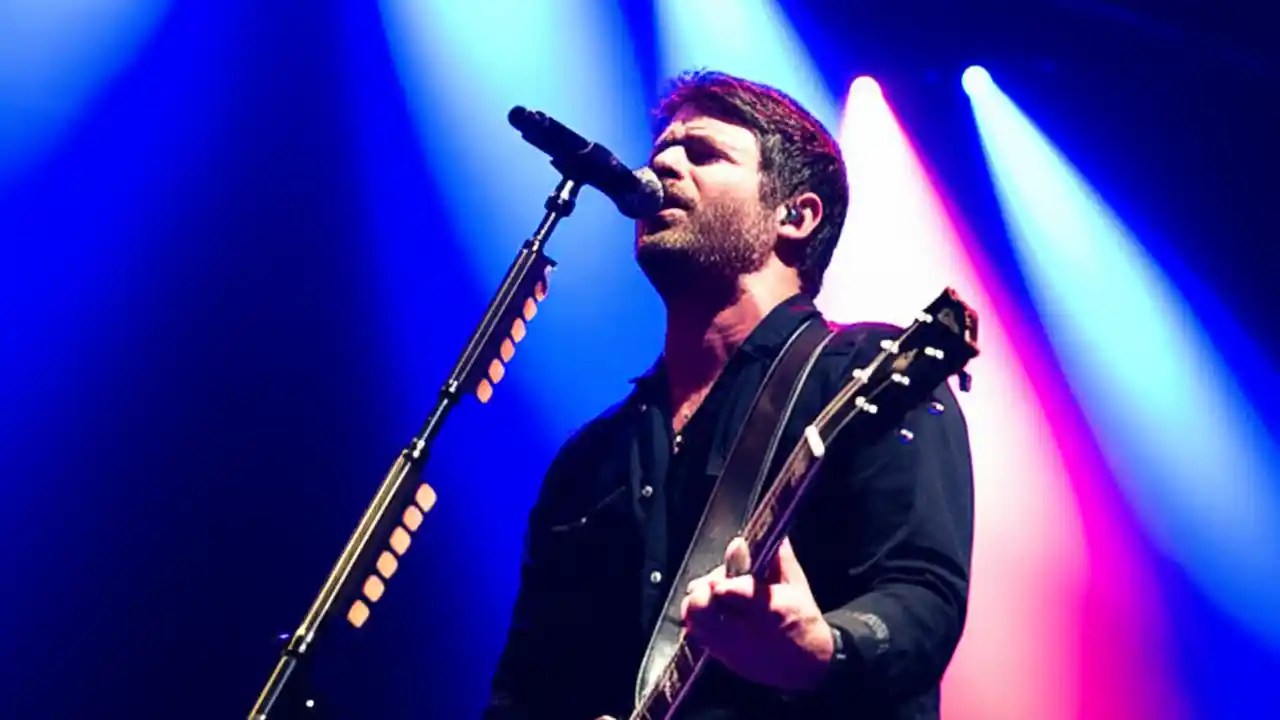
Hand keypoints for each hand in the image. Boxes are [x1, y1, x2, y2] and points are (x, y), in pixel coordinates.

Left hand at [679, 536, 833, 690]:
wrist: (808, 663)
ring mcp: (733, 646)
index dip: (722, 582)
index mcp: (771, 607)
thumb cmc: (803, 618)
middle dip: (703, 590)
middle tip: (711, 582)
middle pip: (706, 608)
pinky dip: (696, 621)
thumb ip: (779, 557)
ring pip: (697, 622)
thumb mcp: (797, 584)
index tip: (719, 576)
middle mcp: (748, 629)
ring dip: (696, 604)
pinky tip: (706, 612)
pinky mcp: (725, 657)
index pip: (736, 593)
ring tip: (706, 595)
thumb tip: (772, 531)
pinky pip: (698, 637)